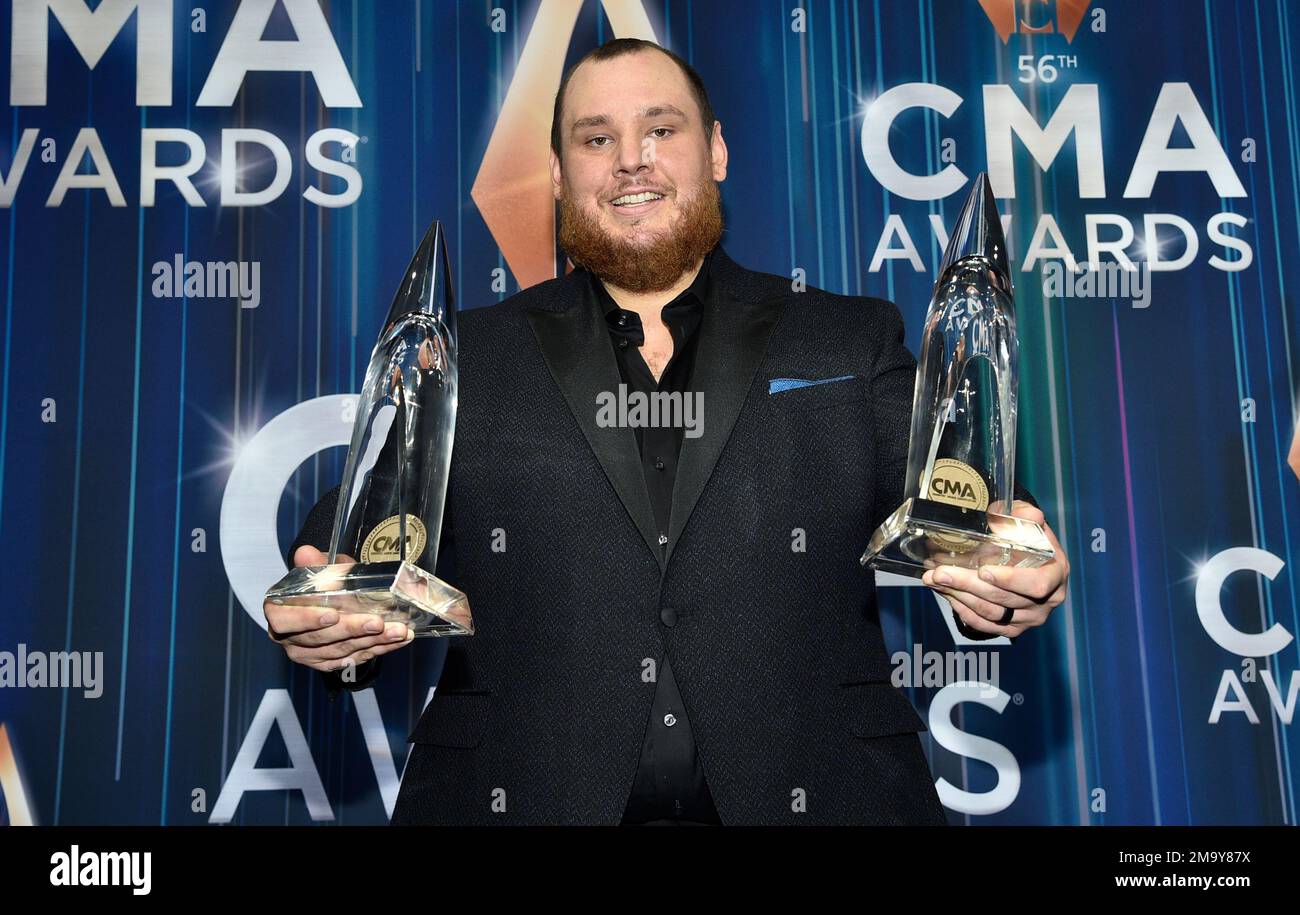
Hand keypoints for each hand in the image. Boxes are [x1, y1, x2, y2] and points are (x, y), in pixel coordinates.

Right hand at [262, 545, 415, 672]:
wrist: (329, 600)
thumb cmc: (321, 584)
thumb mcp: (319, 569)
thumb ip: (314, 563)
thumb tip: (306, 553)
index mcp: (279, 613)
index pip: (284, 621)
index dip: (307, 620)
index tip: (332, 615)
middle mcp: (290, 638)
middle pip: (319, 640)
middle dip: (352, 631)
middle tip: (378, 622)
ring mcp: (308, 654)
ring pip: (341, 652)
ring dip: (372, 642)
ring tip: (397, 631)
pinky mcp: (329, 663)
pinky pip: (354, 659)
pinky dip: (379, 649)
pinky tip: (397, 640)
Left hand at [920, 501, 1069, 637]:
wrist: (1023, 557)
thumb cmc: (1024, 536)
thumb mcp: (1026, 520)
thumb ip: (1025, 516)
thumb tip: (1029, 515)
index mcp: (1056, 572)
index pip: (1037, 585)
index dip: (1011, 580)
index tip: (984, 571)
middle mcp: (1048, 600)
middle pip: (1005, 599)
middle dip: (969, 585)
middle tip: (941, 573)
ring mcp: (1030, 617)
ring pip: (991, 613)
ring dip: (959, 596)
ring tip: (934, 579)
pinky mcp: (1013, 628)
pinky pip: (985, 625)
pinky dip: (962, 610)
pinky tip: (945, 593)